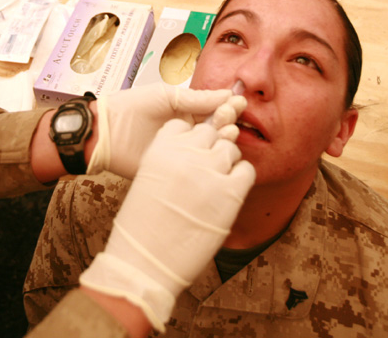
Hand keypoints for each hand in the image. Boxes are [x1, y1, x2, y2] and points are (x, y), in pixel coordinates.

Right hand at [79, 119, 255, 329]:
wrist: (144, 262)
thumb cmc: (141, 227)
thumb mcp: (147, 180)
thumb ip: (170, 160)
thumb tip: (195, 152)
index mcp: (160, 147)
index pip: (183, 125)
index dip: (189, 139)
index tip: (187, 155)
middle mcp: (186, 153)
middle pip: (209, 132)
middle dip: (209, 148)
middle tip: (203, 172)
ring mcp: (210, 170)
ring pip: (230, 148)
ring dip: (226, 163)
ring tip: (214, 186)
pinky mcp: (230, 193)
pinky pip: (246, 171)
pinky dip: (240, 179)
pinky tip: (227, 194)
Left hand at [88, 83, 245, 177]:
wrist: (105, 131)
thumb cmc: (131, 107)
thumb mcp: (167, 96)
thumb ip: (196, 98)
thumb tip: (227, 94)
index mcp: (186, 114)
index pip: (215, 112)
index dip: (227, 107)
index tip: (238, 103)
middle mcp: (187, 134)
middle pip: (217, 131)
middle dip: (227, 123)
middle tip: (229, 118)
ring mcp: (182, 153)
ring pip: (210, 150)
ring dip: (221, 141)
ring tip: (224, 133)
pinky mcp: (175, 171)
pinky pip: (196, 170)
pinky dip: (208, 165)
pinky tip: (215, 156)